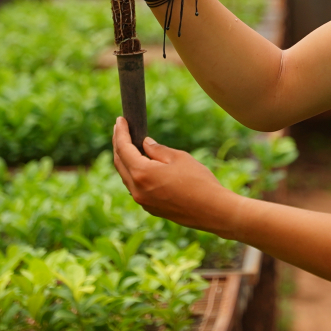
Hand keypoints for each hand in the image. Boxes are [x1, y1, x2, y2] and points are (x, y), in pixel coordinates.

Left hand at [112, 117, 241, 235]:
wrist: (212, 211)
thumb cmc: (198, 181)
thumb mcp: (179, 157)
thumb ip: (158, 149)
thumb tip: (145, 144)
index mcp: (142, 173)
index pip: (123, 149)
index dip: (120, 132)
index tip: (120, 120)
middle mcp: (137, 189)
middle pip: (120, 163)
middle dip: (118, 144)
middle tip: (120, 128)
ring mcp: (142, 201)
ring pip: (126, 176)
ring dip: (125, 160)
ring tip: (128, 144)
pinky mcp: (150, 208)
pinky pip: (135, 187)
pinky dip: (134, 173)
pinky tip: (141, 165)